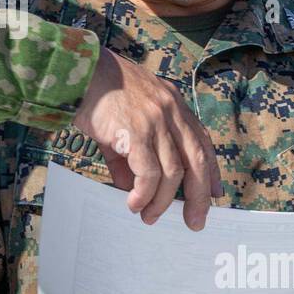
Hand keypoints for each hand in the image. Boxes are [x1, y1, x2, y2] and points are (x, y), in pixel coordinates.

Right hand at [74, 47, 222, 228]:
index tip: (214, 194)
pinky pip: (149, 173)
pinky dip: (144, 194)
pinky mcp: (136, 132)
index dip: (210, 170)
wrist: (79, 71)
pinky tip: (134, 204)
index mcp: (173, 104)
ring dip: (162, 201)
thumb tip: (133, 189)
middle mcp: (170, 111)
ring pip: (173, 172)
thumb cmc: (98, 94)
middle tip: (195, 222)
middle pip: (197, 161)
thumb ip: (132, 155)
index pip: (202, 141)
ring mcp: (155, 121)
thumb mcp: (125, 120)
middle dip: (199, 196)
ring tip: (149, 217)